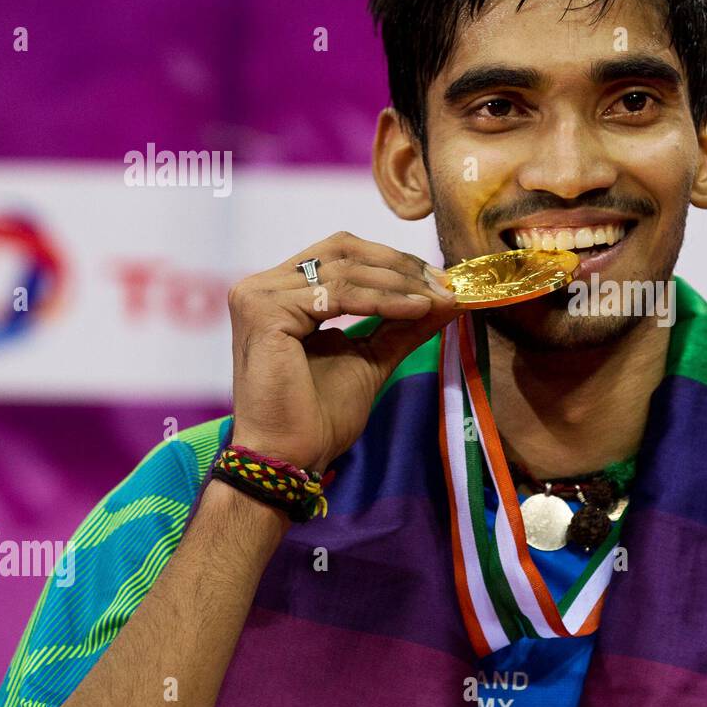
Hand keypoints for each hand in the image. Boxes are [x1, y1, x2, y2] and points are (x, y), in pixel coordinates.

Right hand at [228, 231, 458, 474]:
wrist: (291, 456)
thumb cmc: (320, 415)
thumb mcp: (372, 357)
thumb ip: (402, 324)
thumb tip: (447, 298)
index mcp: (281, 292)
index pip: (343, 254)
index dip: (394, 261)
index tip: (441, 280)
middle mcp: (263, 286)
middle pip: (344, 250)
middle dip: (401, 265)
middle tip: (444, 284)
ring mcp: (259, 295)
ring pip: (346, 270)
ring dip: (400, 284)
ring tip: (437, 299)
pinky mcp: (265, 311)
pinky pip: (339, 295)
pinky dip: (384, 301)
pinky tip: (417, 309)